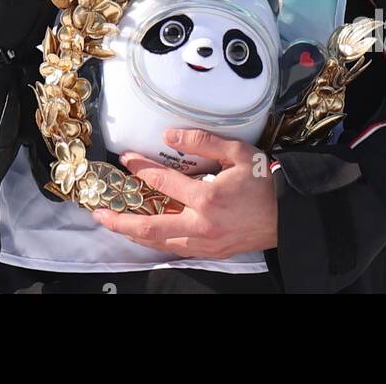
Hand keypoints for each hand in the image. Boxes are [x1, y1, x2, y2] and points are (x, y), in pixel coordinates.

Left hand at [92, 130, 277, 259]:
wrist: (286, 216)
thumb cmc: (263, 182)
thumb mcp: (238, 152)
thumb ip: (203, 141)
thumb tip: (171, 134)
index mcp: (207, 197)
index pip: (161, 182)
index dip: (140, 168)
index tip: (126, 159)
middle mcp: (201, 224)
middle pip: (150, 226)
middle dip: (120, 219)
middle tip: (99, 212)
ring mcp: (204, 242)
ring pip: (159, 242)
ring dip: (133, 234)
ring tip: (114, 224)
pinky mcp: (209, 252)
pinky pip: (175, 249)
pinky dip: (155, 242)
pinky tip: (144, 235)